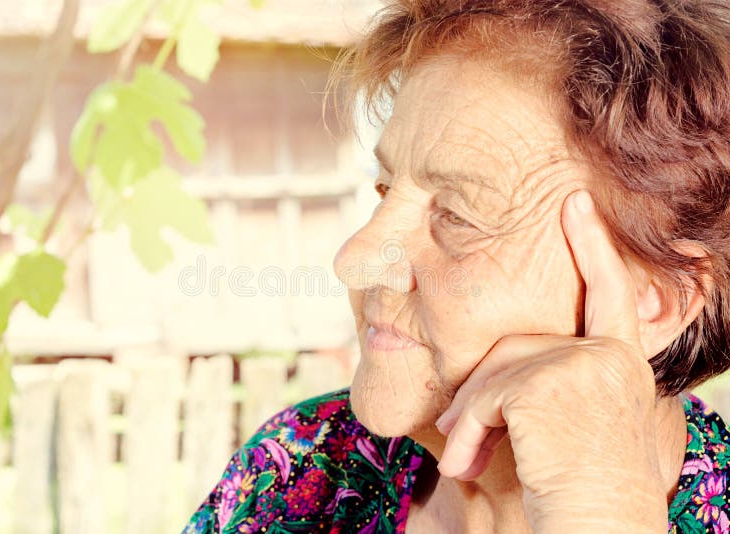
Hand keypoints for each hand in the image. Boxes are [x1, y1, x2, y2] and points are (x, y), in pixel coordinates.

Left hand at [433, 190, 667, 531]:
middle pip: (519, 345)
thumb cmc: (579, 493)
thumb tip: (472, 388)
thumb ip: (539, 388)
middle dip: (479, 392)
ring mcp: (584, 366)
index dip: (593, 246)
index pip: (610, 295)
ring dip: (468, 419)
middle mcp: (609, 359)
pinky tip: (463, 465)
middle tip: (455, 437)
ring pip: (498, 370)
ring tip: (460, 461)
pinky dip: (466, 431)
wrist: (598, 529)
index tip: (575, 204)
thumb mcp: (564, 429)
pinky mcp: (551, 383)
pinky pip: (487, 395)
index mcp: (619, 365)